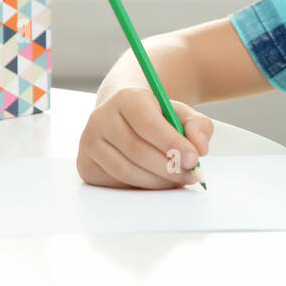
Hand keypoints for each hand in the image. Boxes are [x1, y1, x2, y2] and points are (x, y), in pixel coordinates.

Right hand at [76, 85, 213, 188]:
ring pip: (125, 171)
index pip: (148, 124)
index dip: (172, 144)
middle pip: (137, 151)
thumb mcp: (181, 113)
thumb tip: (200, 149)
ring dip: (156, 181)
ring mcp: (88, 142)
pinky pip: (115, 183)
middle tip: (191, 175)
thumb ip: (198, 127)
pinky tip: (157, 181)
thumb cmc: (155, 116)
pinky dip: (140, 188)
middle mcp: (101, 118)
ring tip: (178, 180)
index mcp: (126, 98)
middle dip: (168, 168)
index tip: (194, 159)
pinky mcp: (85, 165)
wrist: (124, 116)